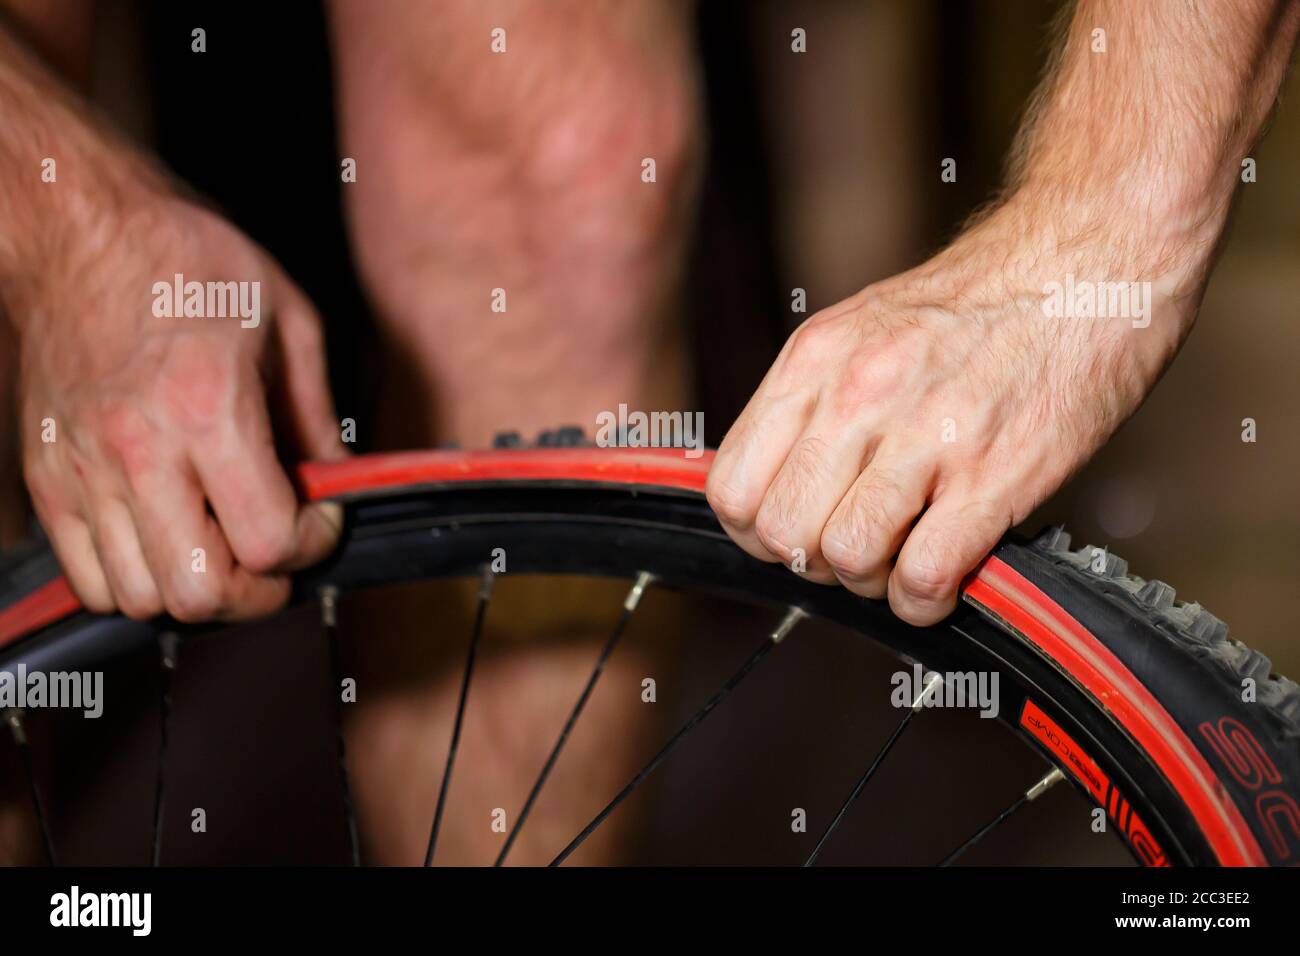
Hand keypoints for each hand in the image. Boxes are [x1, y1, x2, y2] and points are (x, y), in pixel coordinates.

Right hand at [14, 195, 345, 620]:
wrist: (78, 230)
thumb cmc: (186, 260)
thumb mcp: (288, 319)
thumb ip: (317, 413)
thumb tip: (336, 479)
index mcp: (208, 409)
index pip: (267, 539)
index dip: (310, 543)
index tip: (319, 517)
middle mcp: (139, 451)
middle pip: (202, 593)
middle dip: (258, 591)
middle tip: (276, 557)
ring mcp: (83, 471)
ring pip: (143, 598)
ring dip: (197, 588)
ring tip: (222, 546)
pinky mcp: (46, 478)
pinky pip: (89, 579)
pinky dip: (137, 581)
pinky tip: (169, 539)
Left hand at [707, 198, 1199, 624]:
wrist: (1088, 264)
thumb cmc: (978, 306)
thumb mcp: (861, 329)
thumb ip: (811, 403)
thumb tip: (775, 483)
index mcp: (815, 360)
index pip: (731, 488)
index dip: (757, 532)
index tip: (795, 532)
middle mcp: (859, 394)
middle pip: (783, 534)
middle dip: (813, 562)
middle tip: (856, 545)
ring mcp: (926, 435)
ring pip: (847, 559)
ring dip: (872, 580)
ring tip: (905, 554)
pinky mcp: (996, 475)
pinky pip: (925, 577)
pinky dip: (926, 599)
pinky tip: (944, 576)